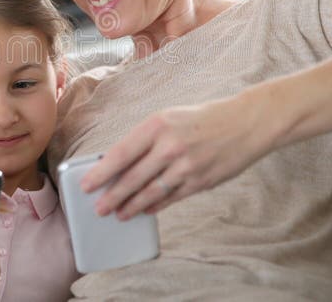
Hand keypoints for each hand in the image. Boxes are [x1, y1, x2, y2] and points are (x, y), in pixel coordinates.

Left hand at [81, 92, 278, 218]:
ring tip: (118, 213)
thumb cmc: (201, 118)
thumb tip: (117, 162)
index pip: (120, 153)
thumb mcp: (169, 118)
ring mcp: (186, 166)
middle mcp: (170, 146)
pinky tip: (144, 210)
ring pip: (150, 192)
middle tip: (98, 208)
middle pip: (132, 178)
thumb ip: (145, 139)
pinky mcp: (201, 182)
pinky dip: (155, 206)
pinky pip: (171, 198)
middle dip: (112, 196)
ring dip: (131, 206)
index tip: (86, 185)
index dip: (101, 173)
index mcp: (157, 125)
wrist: (245, 123)